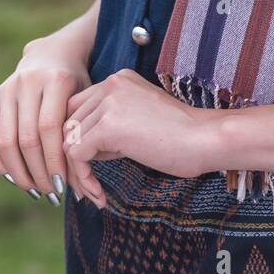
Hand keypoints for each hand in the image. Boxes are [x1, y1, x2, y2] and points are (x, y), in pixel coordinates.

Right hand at [0, 31, 99, 204]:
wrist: (53, 54)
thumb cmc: (77, 86)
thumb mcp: (85, 102)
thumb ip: (81, 140)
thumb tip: (83, 192)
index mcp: (56, 79)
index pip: (49, 128)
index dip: (53, 161)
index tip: (62, 186)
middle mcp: (28, 82)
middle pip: (27, 138)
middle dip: (38, 172)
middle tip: (50, 193)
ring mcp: (7, 89)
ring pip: (6, 141)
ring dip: (18, 173)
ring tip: (33, 190)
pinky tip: (13, 177)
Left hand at [64, 69, 220, 195]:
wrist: (204, 139)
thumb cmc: (180, 136)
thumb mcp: (139, 119)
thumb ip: (110, 124)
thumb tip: (79, 149)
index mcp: (118, 79)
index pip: (79, 108)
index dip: (81, 138)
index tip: (92, 166)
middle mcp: (110, 84)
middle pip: (69, 122)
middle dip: (75, 156)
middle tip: (88, 185)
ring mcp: (109, 103)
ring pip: (69, 140)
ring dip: (78, 172)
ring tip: (95, 193)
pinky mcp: (109, 126)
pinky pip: (76, 155)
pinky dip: (83, 178)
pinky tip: (99, 194)